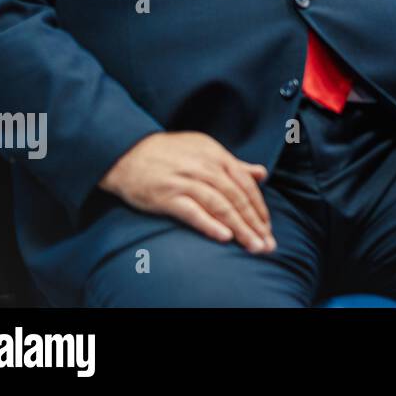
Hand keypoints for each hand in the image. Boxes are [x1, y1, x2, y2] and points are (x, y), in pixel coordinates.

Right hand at [99, 131, 274, 252]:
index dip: (259, 208)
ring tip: (253, 245)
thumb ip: (233, 164)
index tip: (267, 228)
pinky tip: (225, 236)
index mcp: (217, 156)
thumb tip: (261, 173)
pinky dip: (210, 224)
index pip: (246, 185)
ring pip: (220, 206)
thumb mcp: (205, 150)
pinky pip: (192, 211)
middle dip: (255, 223)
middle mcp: (205, 168)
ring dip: (240, 228)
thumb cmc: (169, 153)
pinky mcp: (166, 196)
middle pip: (237, 198)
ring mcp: (186, 181)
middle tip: (267, 244)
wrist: (127, 152)